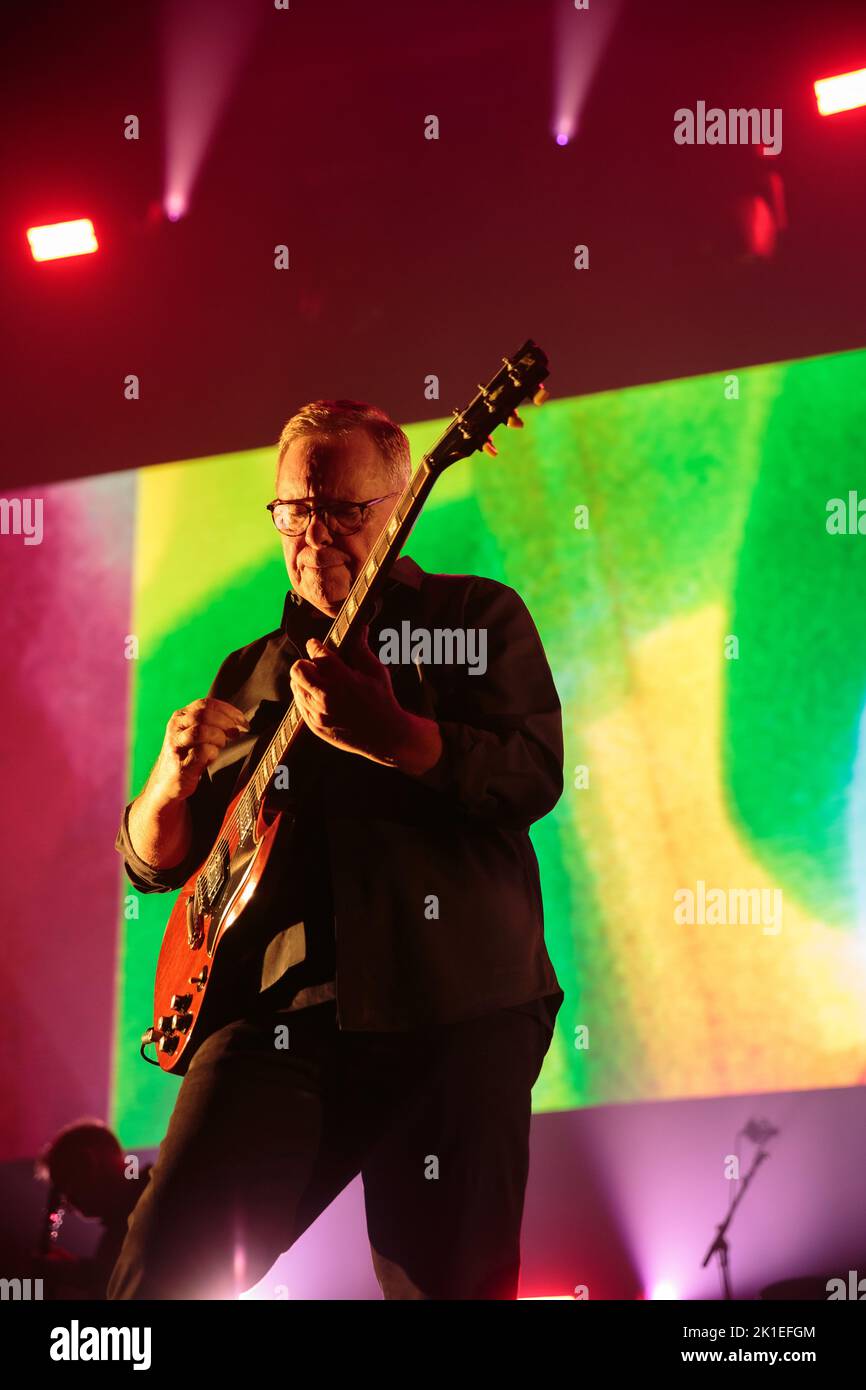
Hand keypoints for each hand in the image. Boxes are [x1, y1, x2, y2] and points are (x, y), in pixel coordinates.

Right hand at [151, 697, 250, 800]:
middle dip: (226, 723)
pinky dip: (213, 753)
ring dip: (219, 737)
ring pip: (201, 730)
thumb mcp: (196, 735)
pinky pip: (202, 751)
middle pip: (205, 714)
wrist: (167, 784)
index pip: (207, 704)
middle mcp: (176, 727)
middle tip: (235, 733)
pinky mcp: (181, 763)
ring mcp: (176, 744)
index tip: (242, 721)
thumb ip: (211, 724)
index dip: (228, 710)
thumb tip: (238, 722)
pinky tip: (212, 758)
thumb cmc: (187, 757)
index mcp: (181, 716)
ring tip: (221, 746)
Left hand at [289, 624, 441, 773]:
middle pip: (299, 669)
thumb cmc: (382, 700)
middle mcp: (327, 696)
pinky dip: (305, 696)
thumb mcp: (376, 672)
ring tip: (318, 680)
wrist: (384, 736)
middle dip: (305, 662)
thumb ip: (362, 649)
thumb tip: (361, 627)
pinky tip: (318, 695)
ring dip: (304, 680)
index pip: (319, 655)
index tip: (315, 644)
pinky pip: (299, 704)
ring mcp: (319, 713)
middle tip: (314, 664)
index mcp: (343, 680)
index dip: (314, 646)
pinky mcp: (315, 725)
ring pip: (296, 686)